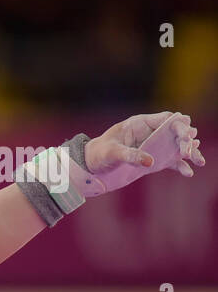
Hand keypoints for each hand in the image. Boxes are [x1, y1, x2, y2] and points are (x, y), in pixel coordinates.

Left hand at [85, 112, 203, 186]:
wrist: (91, 165)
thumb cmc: (99, 153)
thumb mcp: (112, 153)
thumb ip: (130, 155)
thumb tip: (151, 161)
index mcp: (140, 123)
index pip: (165, 119)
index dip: (179, 125)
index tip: (187, 134)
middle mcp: (150, 133)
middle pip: (174, 132)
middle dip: (185, 140)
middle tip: (189, 151)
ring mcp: (152, 146)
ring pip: (175, 146)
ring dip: (188, 152)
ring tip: (199, 161)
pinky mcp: (152, 159)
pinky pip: (169, 161)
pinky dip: (179, 166)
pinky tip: (189, 172)